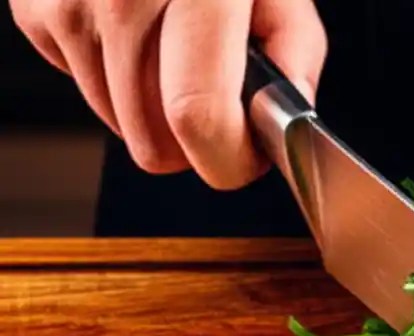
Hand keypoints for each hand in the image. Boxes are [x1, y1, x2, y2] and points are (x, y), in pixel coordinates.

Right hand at [10, 0, 326, 188]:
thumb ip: (295, 53)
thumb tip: (282, 118)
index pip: (198, 115)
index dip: (226, 160)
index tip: (243, 160)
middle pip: (151, 139)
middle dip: (194, 145)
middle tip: (218, 107)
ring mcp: (70, 4)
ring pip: (116, 124)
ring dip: (152, 110)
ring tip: (175, 53)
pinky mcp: (35, 10)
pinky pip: (82, 86)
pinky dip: (112, 77)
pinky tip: (134, 31)